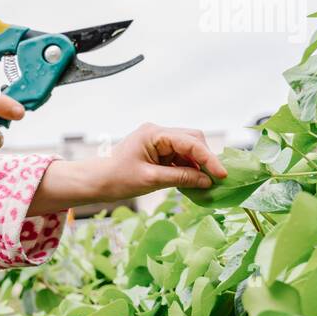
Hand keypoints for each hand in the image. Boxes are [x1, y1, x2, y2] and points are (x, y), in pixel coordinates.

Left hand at [27, 123, 227, 215]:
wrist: (95, 182)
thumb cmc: (117, 179)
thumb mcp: (151, 180)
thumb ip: (181, 178)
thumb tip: (208, 181)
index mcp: (154, 133)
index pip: (190, 142)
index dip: (208, 159)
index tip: (222, 175)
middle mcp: (158, 132)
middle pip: (193, 140)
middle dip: (205, 159)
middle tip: (215, 180)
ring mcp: (158, 140)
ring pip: (188, 149)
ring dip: (198, 165)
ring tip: (205, 183)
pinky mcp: (157, 151)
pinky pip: (180, 157)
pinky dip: (188, 168)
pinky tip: (193, 182)